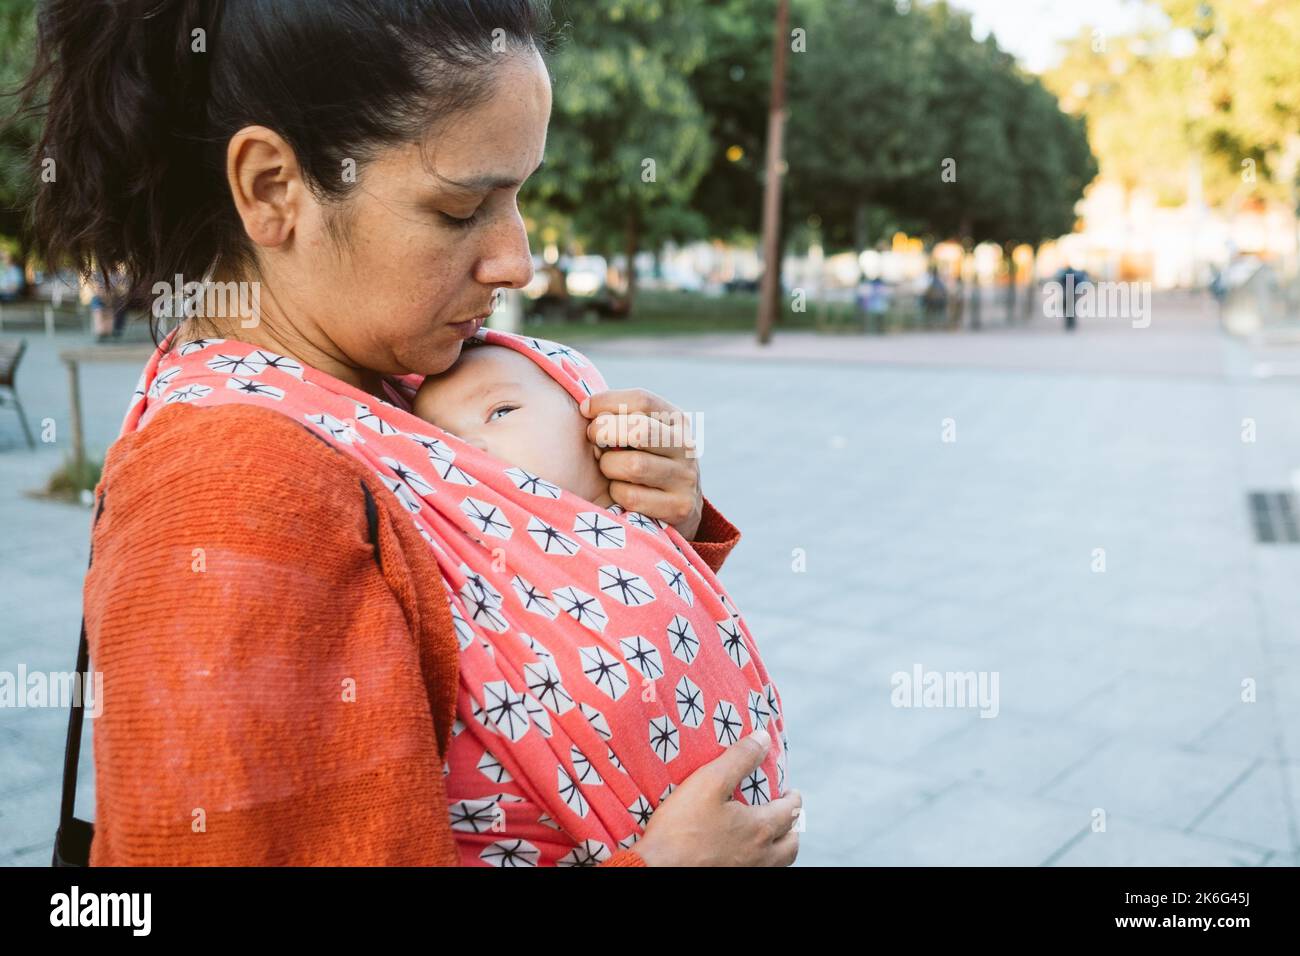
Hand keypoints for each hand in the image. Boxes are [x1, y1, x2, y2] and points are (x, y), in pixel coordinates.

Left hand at [581, 388, 702, 539]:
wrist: (680, 505)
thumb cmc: (646, 460)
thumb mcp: (643, 433)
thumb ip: (620, 417)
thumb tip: (586, 408)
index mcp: (676, 420)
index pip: (642, 400)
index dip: (607, 402)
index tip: (585, 410)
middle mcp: (686, 446)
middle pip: (640, 429)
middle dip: (605, 432)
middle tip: (593, 439)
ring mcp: (685, 478)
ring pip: (633, 465)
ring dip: (608, 467)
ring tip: (608, 468)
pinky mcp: (679, 507)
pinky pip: (632, 497)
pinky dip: (616, 494)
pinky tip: (619, 492)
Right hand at [630, 729, 800, 866]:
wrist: (659, 869)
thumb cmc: (682, 827)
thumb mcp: (709, 781)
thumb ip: (739, 759)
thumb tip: (763, 739)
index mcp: (760, 828)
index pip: (790, 811)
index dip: (793, 798)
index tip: (790, 791)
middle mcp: (762, 856)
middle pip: (791, 844)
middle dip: (792, 826)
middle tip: (784, 813)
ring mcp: (748, 872)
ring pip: (779, 863)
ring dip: (781, 847)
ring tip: (770, 836)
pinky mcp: (732, 880)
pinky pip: (759, 871)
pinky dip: (763, 861)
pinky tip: (745, 853)